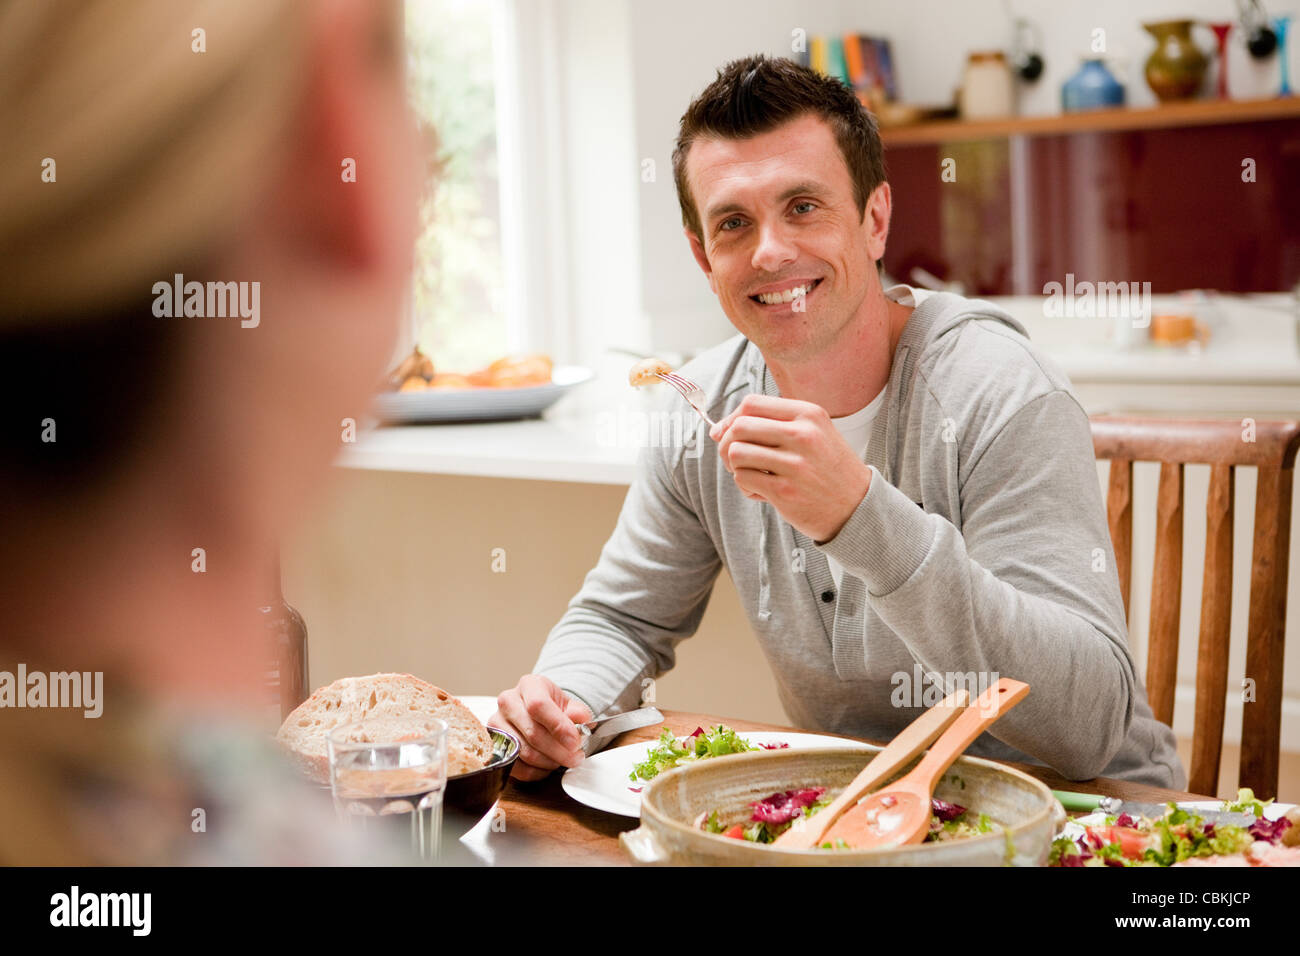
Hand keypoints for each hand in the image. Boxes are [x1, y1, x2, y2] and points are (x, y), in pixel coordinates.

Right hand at [492, 674, 593, 781]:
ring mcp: (497, 723)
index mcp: (529, 685)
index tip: (575, 742)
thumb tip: (579, 722)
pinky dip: (536, 771)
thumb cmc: (552, 708)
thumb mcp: (569, 704)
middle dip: (559, 751)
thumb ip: (578, 713)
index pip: (538, 705)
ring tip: (563, 760)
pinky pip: (516, 767)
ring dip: (549, 762)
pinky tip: (548, 765)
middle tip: (576, 757)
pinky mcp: (494, 745)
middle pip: (533, 733)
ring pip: (525, 752)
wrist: (536, 712)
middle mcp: (508, 701)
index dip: (558, 727)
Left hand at [708, 393, 871, 542]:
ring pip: (736, 453)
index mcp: (808, 414)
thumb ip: (769, 425)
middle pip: (739, 427)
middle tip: (737, 458)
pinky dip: (745, 486)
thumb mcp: (812, 433)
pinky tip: (761, 491)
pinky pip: (743, 479)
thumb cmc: (826, 468)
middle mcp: (802, 434)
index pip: (752, 404)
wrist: (857, 506)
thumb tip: (717, 431)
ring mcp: (794, 463)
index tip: (729, 434)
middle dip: (728, 443)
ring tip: (753, 475)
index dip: (732, 418)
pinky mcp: (785, 490)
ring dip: (736, 467)